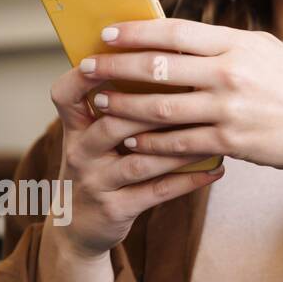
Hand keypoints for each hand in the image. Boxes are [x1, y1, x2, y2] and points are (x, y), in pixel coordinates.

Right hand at [47, 60, 225, 259]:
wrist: (77, 228)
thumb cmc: (99, 170)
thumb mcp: (94, 139)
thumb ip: (117, 110)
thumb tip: (165, 67)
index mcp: (74, 128)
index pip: (67, 94)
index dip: (85, 74)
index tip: (117, 53)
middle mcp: (80, 152)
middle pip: (113, 123)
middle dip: (153, 107)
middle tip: (194, 92)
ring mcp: (96, 183)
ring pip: (140, 160)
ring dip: (179, 146)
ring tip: (213, 132)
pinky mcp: (116, 209)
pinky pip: (157, 192)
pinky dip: (188, 180)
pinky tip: (216, 169)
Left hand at [78, 18, 282, 209]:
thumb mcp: (264, 52)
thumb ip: (224, 44)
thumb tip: (177, 39)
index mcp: (237, 44)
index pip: (174, 32)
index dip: (135, 33)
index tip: (107, 35)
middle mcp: (231, 73)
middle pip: (159, 67)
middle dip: (116, 68)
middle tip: (88, 69)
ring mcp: (230, 109)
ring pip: (162, 107)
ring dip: (125, 106)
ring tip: (103, 104)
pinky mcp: (232, 141)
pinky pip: (179, 142)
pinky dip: (152, 143)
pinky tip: (133, 141)